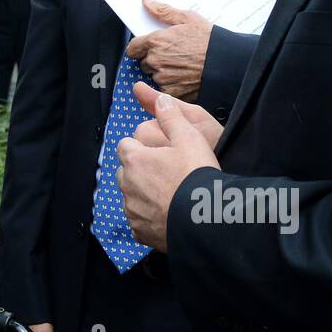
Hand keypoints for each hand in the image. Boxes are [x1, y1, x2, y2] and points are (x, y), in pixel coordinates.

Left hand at [116, 81, 220, 251]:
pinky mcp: (140, 232)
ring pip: (131, 196)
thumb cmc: (197, 175)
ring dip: (143, 193)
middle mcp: (127, 185)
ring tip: (170, 193)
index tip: (160, 151)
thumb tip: (159, 99)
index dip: (142, 146)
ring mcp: (132, 210)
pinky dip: (149, 216)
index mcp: (134, 159)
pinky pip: (139, 220)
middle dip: (140, 169)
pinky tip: (169, 213)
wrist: (205, 220)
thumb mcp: (189, 137)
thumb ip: (171, 116)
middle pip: (126, 171)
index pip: (126, 144)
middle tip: (166, 172)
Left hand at [124, 0, 213, 101]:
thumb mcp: (187, 18)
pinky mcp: (172, 92)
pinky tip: (184, 77)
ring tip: (180, 66)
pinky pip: (164, 90)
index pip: (132, 48)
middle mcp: (155, 61)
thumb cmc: (209, 40)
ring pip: (154, 76)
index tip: (146, 47)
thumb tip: (147, 2)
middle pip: (143, 62)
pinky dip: (171, 85)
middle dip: (153, 59)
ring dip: (162, 72)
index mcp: (155, 42)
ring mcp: (163, 78)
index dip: (139, 47)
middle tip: (171, 55)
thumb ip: (163, 11)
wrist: (227, 63)